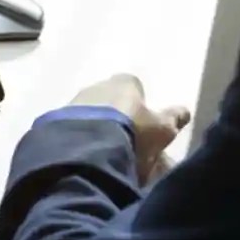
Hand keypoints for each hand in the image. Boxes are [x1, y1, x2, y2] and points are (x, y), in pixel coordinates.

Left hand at [70, 74, 191, 184]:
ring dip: (95, 129)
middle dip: (116, 117)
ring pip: (89, 114)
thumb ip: (174, 119)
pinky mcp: (54, 121)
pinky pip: (70, 128)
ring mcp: (73, 102)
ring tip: (103, 155)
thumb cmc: (133, 133)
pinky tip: (84, 156)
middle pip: (109, 100)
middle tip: (124, 143)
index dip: (139, 105)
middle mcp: (96, 85)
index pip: (134, 87)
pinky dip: (78, 139)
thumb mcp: (162, 130)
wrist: (86, 148)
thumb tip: (185, 111)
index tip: (143, 126)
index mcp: (124, 82)